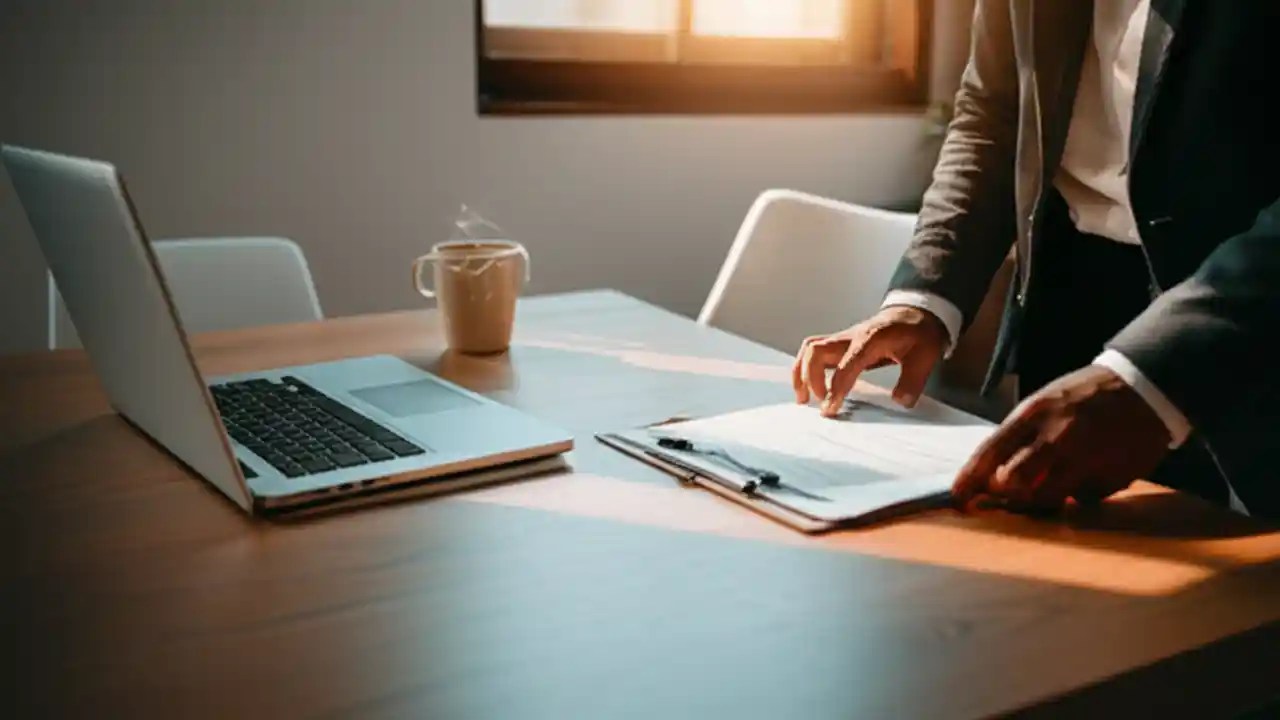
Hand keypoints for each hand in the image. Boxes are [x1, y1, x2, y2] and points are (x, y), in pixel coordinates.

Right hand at [792, 306, 948, 416]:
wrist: (916, 313)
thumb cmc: (919, 332)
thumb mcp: (925, 355)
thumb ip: (913, 379)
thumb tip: (901, 401)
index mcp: (871, 339)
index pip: (846, 364)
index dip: (836, 388)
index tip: (829, 408)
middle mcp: (851, 337)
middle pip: (815, 351)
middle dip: (810, 378)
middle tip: (818, 403)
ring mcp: (844, 339)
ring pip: (809, 350)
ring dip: (801, 373)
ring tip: (803, 399)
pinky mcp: (841, 344)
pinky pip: (815, 352)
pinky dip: (806, 369)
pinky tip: (809, 388)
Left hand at [952, 365, 1171, 512]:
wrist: (1145, 388)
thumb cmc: (1083, 397)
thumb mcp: (1044, 404)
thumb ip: (1020, 437)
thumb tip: (991, 475)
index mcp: (1033, 414)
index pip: (991, 451)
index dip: (969, 478)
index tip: (956, 497)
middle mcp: (1056, 437)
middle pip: (1015, 482)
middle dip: (1005, 494)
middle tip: (1008, 494)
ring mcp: (1085, 459)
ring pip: (1048, 497)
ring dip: (1041, 499)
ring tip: (1049, 485)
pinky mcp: (1112, 477)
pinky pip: (1084, 498)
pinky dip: (1079, 494)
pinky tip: (1088, 474)